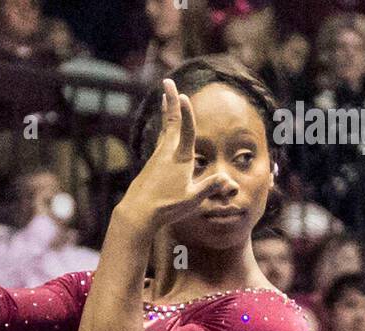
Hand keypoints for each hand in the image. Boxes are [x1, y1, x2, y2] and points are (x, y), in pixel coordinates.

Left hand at [118, 78, 226, 230]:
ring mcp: (157, 157)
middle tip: (167, 82)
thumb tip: (227, 180)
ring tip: (165, 98)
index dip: (186, 112)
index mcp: (180, 158)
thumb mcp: (192, 201)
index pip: (186, 129)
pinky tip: (164, 130)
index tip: (183, 95)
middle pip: (171, 121)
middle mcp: (167, 152)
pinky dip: (164, 129)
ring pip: (164, 129)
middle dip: (171, 101)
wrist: (137, 214)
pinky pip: (160, 141)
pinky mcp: (151, 165)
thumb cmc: (166, 208)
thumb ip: (209, 187)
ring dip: (166, 112)